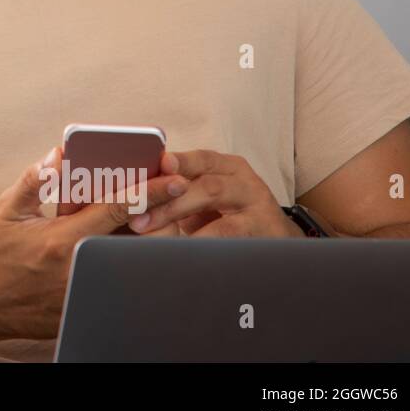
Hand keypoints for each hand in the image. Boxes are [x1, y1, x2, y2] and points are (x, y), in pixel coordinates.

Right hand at [0, 146, 189, 339]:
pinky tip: (122, 254)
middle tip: (171, 200)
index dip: (149, 192)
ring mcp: (81, 291)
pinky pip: (113, 284)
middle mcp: (77, 268)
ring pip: (129, 264)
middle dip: (158, 218)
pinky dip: (124, 266)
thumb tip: (58, 154)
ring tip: (151, 223)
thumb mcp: (6, 210)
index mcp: (60, 239)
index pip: (116, 210)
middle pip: (136, 240)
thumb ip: (35, 181)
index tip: (174, 179)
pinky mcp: (81, 308)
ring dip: (143, 242)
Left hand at [126, 149, 302, 237]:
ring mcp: (257, 207)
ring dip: (181, 220)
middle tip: (139, 218)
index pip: (201, 159)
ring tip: (154, 234)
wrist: (277, 242)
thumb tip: (132, 196)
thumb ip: (179, 192)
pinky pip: (230, 237)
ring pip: (220, 212)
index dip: (180, 162)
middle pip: (207, 185)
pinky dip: (203, 243)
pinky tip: (184, 251)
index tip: (158, 166)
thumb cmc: (230, 218)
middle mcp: (244, 182)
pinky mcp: (264, 233)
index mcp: (227, 167)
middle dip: (169, 201)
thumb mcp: (206, 200)